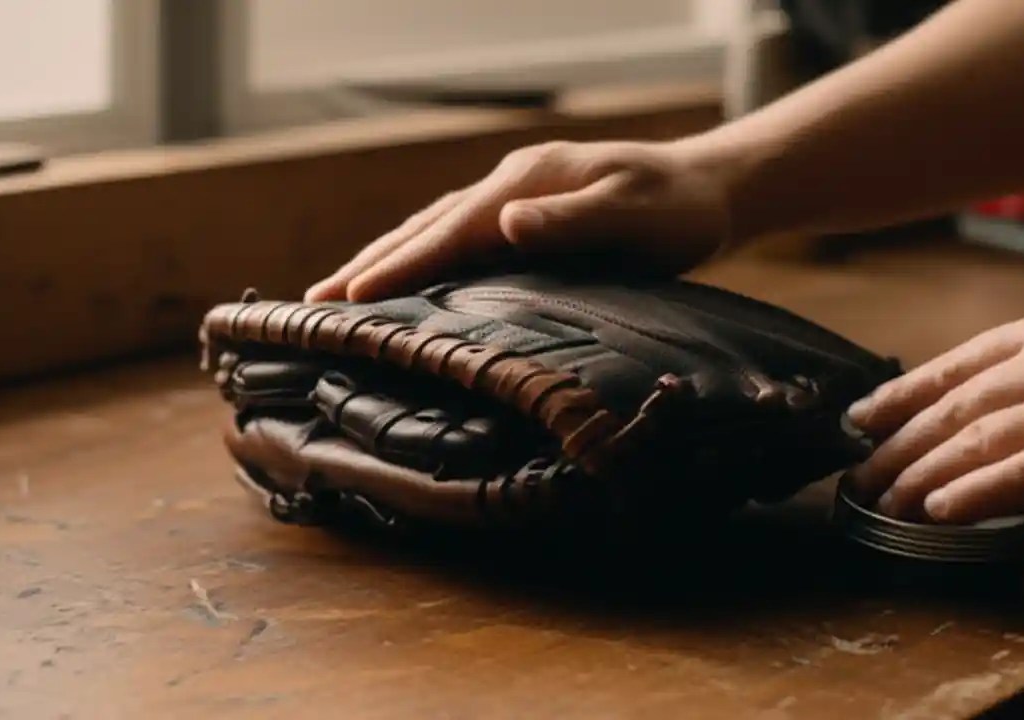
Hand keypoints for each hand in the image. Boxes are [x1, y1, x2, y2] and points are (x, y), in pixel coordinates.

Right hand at [305, 140, 731, 301]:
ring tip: (341, 292)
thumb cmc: (676, 208)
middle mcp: (510, 185)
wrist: (709, 187)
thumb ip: (571, 219)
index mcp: (525, 183)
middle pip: (425, 226)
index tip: (349, 297)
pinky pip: (459, 236)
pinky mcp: (526, 214)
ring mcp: (516, 196)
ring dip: (387, 258)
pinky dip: (423, 256)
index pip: (448, 231)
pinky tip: (409, 278)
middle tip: (314, 303)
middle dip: (370, 264)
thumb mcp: (632, 213)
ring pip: (435, 229)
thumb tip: (504, 223)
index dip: (398, 265)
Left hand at [847, 298, 1023, 523]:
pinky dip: (973, 493)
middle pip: (953, 404)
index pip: (957, 362)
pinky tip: (939, 511)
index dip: (901, 392)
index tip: (861, 416)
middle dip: (897, 442)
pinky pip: (1020, 473)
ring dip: (919, 475)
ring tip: (884, 501)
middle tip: (859, 473)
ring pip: (973, 439)